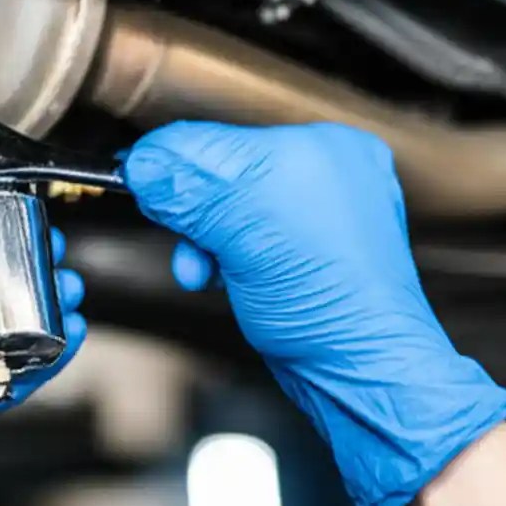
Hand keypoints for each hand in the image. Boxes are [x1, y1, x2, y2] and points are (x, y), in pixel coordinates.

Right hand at [123, 122, 505, 505]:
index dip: (172, 168)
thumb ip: (188, 188)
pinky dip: (227, 251)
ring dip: (205, 237)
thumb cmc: (326, 309)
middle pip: (219, 169)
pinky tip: (227, 276)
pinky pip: (249, 228)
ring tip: (209, 270)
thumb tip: (143, 162)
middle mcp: (330, 165)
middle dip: (192, 211)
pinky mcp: (315, 241)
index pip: (217, 135)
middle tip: (187, 242)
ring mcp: (326, 205)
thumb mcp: (238, 233)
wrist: (362, 371)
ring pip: (230, 203)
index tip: (145, 193)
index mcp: (323, 144)